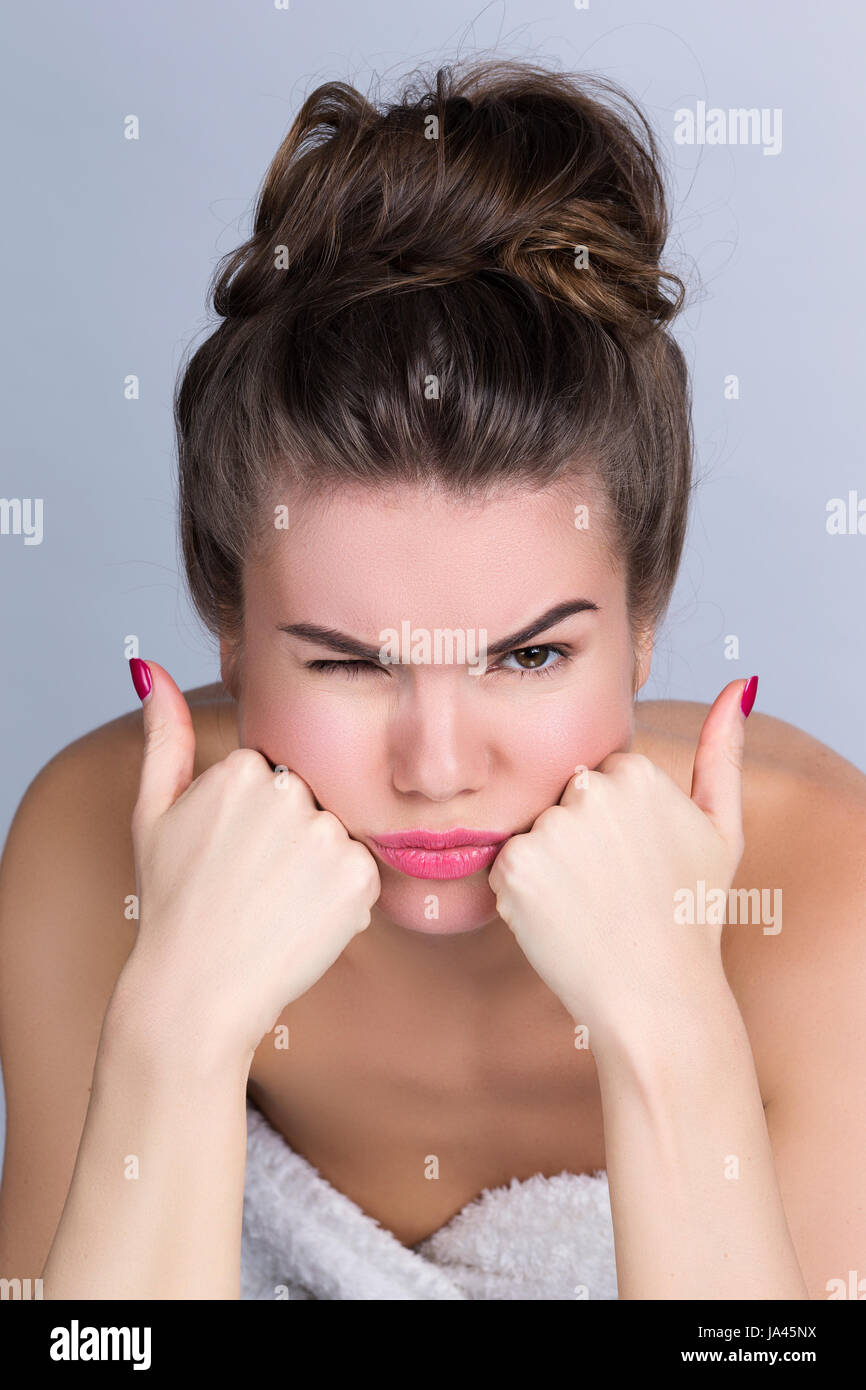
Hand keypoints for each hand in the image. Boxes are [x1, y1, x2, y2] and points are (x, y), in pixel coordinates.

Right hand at [123, 660, 380, 1056]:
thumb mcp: (154, 812)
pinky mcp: (358, 877)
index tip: (234, 855)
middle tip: (255, 883)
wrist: (196, 990)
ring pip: (339, 837)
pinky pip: (363, 874)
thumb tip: (148, 667)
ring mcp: (327, 834)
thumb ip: (164, 735)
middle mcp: (289, 791)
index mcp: (243, 767)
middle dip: (292, 839)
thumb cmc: (173, 902)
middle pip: (312, 802)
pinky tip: (302, 919)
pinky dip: (342, 899)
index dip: (258, 821)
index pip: (277, 775)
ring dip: (318, 869)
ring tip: (276, 903)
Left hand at [487, 679, 750, 1049]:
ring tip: (587, 905)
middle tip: (610, 887)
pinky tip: (559, 919)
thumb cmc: (689, 914)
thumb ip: (723, 752)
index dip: (611, 826)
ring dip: (548, 866)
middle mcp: (587, 790)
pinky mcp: (514, 867)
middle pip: (560, 801)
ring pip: (532, 834)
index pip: (596, 778)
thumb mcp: (720, 829)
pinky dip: (522, 894)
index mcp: (634, 771)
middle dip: (576, 839)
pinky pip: (505, 867)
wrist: (657, 997)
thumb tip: (738, 685)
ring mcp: (548, 828)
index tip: (633, 862)